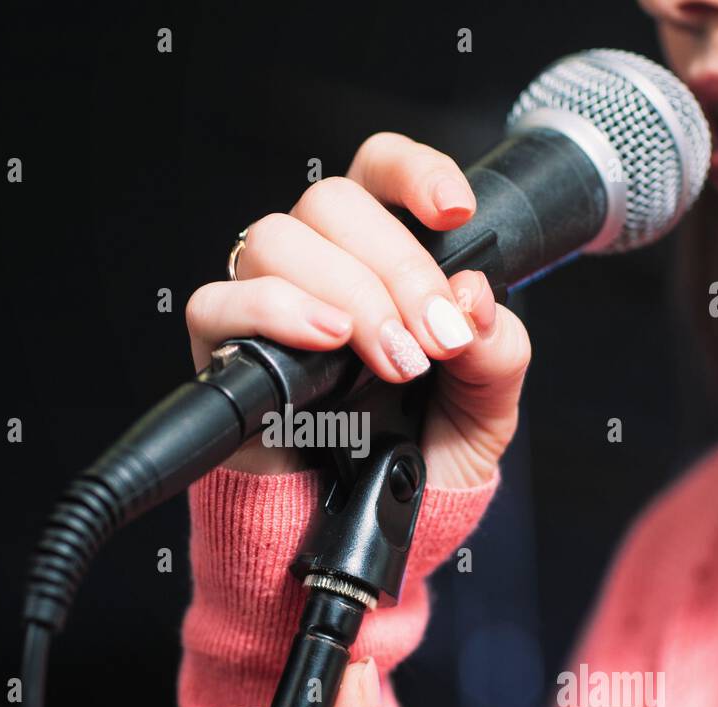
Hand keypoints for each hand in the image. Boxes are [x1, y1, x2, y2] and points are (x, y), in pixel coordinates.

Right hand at [186, 132, 531, 489]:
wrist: (378, 524)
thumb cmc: (420, 454)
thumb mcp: (487, 407)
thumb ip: (497, 351)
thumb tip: (473, 300)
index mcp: (380, 253)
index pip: (380, 170)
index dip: (413, 171)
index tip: (455, 211)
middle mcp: (318, 264)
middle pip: (333, 201)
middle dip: (398, 269)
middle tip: (434, 339)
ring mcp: (265, 300)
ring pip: (278, 239)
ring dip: (347, 294)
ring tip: (391, 360)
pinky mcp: (223, 347)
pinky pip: (220, 301)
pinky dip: (275, 312)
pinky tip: (326, 342)